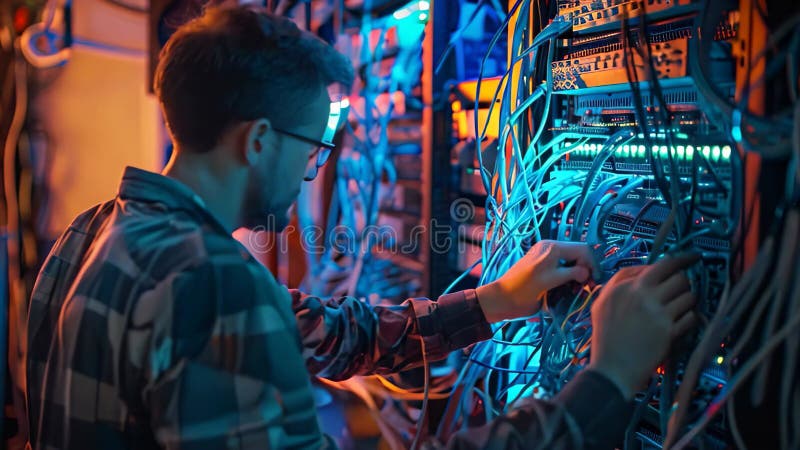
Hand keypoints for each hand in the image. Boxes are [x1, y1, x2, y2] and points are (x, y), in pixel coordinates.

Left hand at [476, 240, 597, 322]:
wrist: (502, 299)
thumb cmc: (523, 290)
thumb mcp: (550, 280)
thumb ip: (571, 273)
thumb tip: (587, 272)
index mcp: (552, 248)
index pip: (582, 249)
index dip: (592, 263)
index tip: (595, 280)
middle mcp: (550, 249)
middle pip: (578, 254)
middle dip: (586, 269)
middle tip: (588, 287)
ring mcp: (546, 258)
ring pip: (572, 262)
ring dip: (578, 274)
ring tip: (580, 289)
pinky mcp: (543, 268)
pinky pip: (563, 268)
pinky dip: (569, 277)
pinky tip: (570, 288)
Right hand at [588, 254, 699, 399]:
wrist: (611, 369)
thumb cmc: (605, 337)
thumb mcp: (602, 303)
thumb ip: (620, 282)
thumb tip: (647, 269)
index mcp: (624, 286)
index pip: (659, 264)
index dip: (680, 260)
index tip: (691, 258)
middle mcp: (642, 294)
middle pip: (679, 277)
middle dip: (684, 282)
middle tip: (681, 289)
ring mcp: (657, 312)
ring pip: (689, 296)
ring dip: (689, 301)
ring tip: (681, 308)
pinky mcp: (669, 331)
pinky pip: (691, 316)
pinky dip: (690, 319)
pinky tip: (681, 324)